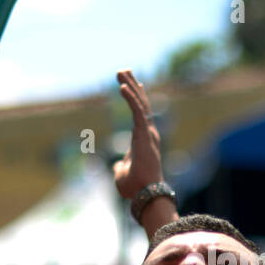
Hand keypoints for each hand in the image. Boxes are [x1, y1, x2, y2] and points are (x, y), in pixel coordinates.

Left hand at [112, 69, 162, 199]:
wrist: (144, 193)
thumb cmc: (135, 187)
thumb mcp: (122, 174)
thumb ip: (121, 167)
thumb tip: (117, 167)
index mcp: (143, 140)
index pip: (141, 114)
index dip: (136, 99)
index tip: (130, 85)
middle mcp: (148, 133)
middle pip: (141, 103)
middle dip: (132, 86)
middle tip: (123, 71)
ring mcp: (147, 132)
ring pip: (140, 103)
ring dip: (130, 86)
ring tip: (121, 72)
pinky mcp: (144, 134)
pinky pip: (137, 111)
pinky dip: (130, 98)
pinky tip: (122, 87)